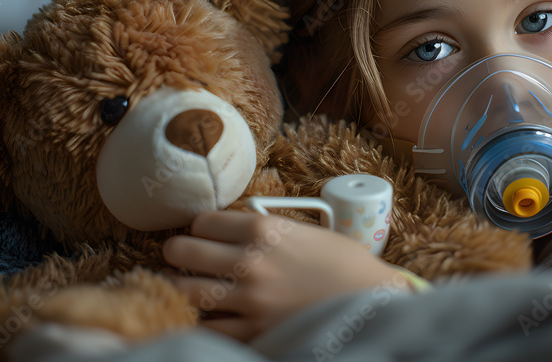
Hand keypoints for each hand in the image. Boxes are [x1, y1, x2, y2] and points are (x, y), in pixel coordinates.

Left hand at [163, 210, 408, 341]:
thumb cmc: (346, 265)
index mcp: (264, 229)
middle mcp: (250, 261)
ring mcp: (250, 300)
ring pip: (186, 291)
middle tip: (181, 256)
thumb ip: (270, 227)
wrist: (373, 303)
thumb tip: (237, 226)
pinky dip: (201, 322)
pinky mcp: (255, 332)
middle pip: (183, 251)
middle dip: (178, 252)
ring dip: (180, 287)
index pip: (202, 221)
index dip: (200, 227)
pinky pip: (209, 328)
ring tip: (183, 286)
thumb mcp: (308, 231)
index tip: (203, 234)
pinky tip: (204, 317)